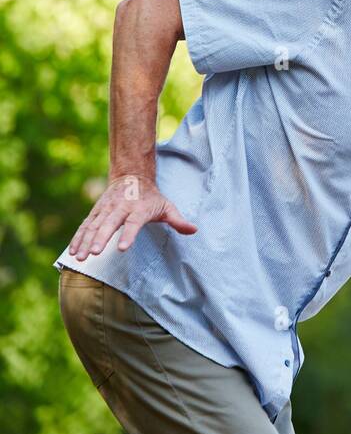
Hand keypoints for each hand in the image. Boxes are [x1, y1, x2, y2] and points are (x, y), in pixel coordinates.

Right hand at [67, 174, 197, 261]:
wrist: (132, 175)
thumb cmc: (152, 197)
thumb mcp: (167, 205)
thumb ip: (178, 220)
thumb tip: (194, 230)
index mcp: (138, 208)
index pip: (133, 223)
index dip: (128, 235)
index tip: (122, 248)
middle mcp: (120, 207)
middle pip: (109, 224)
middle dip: (100, 239)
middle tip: (94, 254)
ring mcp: (106, 209)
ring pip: (93, 226)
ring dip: (85, 241)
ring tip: (79, 257)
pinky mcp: (96, 212)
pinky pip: (85, 226)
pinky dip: (78, 238)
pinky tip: (72, 252)